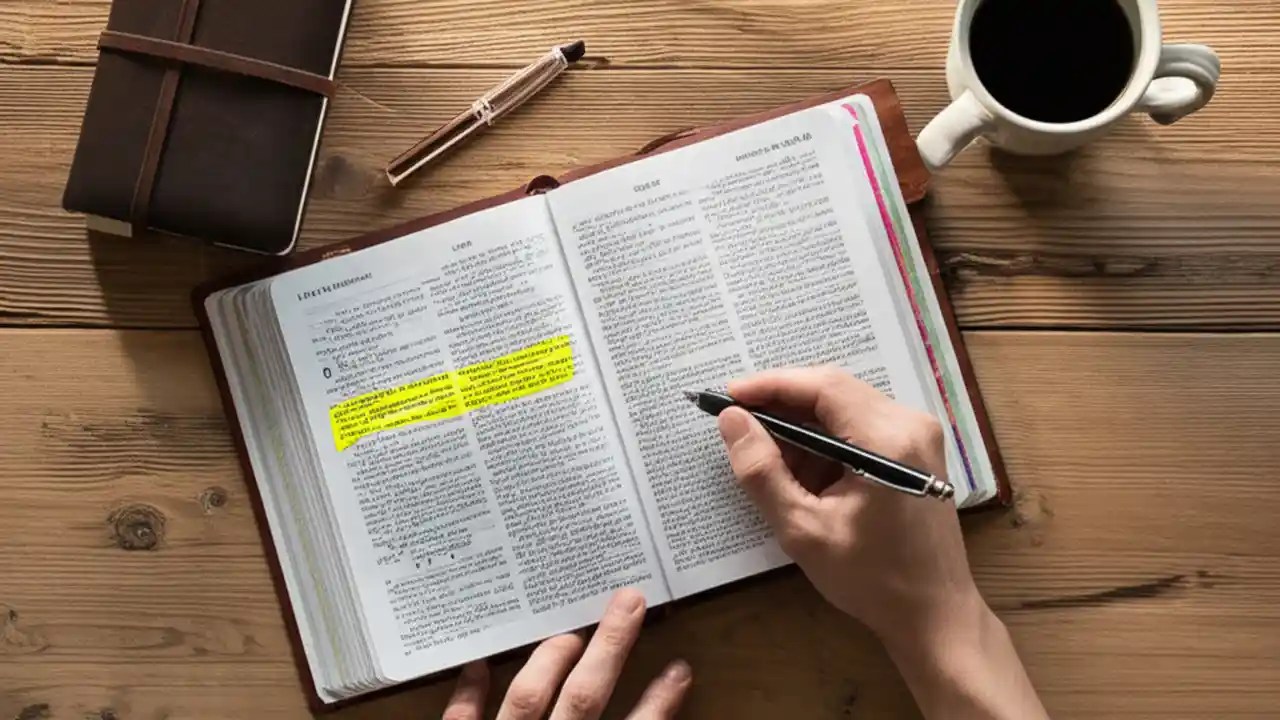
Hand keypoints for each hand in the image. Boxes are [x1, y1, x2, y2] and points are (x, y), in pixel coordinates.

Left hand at [442, 589, 691, 719]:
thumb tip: (655, 695)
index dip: (659, 701)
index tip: (678, 667)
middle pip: (584, 698)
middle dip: (609, 647)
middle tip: (629, 599)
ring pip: (528, 699)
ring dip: (549, 659)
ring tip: (568, 632)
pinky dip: (469, 694)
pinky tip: (477, 663)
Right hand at [715, 367, 981, 646]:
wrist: (935, 615)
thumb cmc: (872, 579)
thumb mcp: (804, 530)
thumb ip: (762, 472)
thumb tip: (731, 421)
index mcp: (889, 439)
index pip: (822, 387)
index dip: (770, 384)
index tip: (727, 395)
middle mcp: (911, 424)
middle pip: (834, 391)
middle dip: (782, 405)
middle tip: (739, 425)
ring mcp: (918, 435)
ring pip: (845, 408)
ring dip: (803, 428)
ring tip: (770, 462)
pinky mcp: (917, 451)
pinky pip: (860, 427)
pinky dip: (826, 443)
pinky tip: (803, 475)